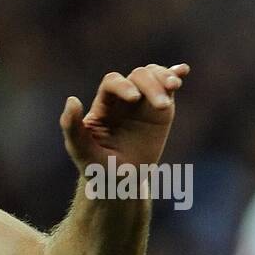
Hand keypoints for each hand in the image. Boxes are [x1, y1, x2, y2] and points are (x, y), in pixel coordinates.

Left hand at [60, 64, 189, 171]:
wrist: (121, 183)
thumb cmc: (96, 168)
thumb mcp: (81, 151)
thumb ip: (72, 127)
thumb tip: (71, 100)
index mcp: (102, 106)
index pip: (112, 82)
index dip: (123, 85)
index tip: (134, 99)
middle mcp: (122, 99)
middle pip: (138, 76)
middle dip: (151, 86)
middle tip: (161, 106)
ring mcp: (143, 102)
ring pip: (154, 76)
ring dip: (165, 78)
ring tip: (174, 87)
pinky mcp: (161, 110)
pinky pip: (168, 88)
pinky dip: (175, 75)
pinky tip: (183, 71)